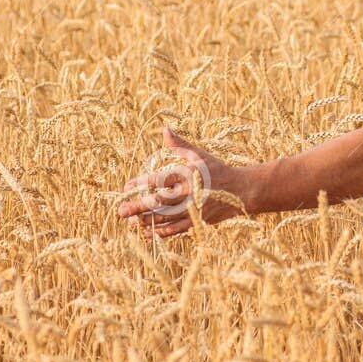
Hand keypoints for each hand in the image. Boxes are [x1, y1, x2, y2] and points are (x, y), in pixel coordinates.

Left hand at [116, 128, 245, 236]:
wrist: (242, 191)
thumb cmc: (217, 170)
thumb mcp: (199, 155)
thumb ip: (180, 145)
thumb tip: (165, 129)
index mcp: (188, 174)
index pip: (161, 179)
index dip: (142, 183)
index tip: (127, 186)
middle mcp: (190, 193)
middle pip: (159, 201)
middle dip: (138, 206)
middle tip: (120, 211)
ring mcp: (194, 209)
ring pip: (166, 218)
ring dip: (146, 221)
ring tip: (130, 222)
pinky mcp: (198, 222)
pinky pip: (176, 229)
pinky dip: (161, 232)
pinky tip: (147, 232)